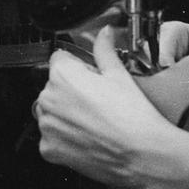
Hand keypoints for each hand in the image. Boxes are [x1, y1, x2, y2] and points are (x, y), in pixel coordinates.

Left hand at [35, 24, 184, 188]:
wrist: (141, 155)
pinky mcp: (49, 149)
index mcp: (63, 75)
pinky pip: (52, 137)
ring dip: (67, 114)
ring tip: (96, 121)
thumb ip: (104, 49)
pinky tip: (88, 136)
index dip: (80, 67)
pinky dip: (66, 137)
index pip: (61, 59)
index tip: (92, 77)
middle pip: (55, 86)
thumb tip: (103, 33)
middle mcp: (48, 99)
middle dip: (72, 91)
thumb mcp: (120, 75)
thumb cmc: (133, 117)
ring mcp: (47, 126)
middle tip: (99, 102)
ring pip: (53, 112)